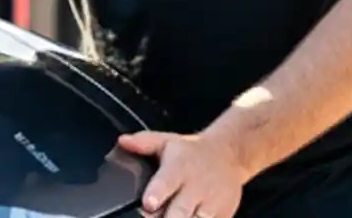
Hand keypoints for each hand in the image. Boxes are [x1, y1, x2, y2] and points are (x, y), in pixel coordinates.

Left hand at [118, 130, 248, 217]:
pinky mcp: (222, 215)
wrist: (228, 156)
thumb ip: (143, 143)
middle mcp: (195, 188)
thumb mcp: (167, 141)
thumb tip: (123, 141)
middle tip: (151, 216)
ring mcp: (210, 204)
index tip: (148, 204)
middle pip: (180, 211)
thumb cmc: (191, 153)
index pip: (166, 183)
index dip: (156, 194)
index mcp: (178, 169)